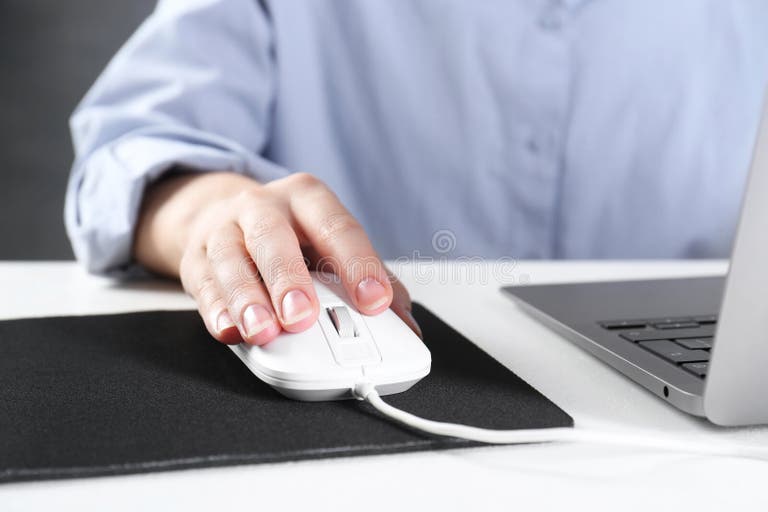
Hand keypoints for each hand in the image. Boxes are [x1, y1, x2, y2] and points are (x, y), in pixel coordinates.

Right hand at [135, 171, 420, 344]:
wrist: (221, 214)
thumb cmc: (289, 235)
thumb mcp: (329, 245)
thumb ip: (370, 281)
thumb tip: (406, 327)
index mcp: (308, 199)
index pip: (338, 228)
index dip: (359, 265)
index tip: (375, 302)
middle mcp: (263, 207)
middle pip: (274, 237)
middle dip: (289, 279)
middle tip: (304, 317)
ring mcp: (223, 230)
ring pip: (231, 261)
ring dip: (247, 299)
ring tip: (264, 332)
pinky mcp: (195, 259)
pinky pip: (202, 284)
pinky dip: (216, 310)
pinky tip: (229, 331)